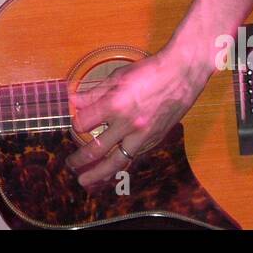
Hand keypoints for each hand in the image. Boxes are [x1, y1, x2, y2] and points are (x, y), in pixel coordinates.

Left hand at [65, 52, 207, 188]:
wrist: (182, 75)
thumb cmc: (149, 71)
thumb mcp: (118, 76)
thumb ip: (94, 93)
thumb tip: (73, 101)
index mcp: (115, 104)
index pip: (83, 123)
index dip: (75, 124)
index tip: (75, 123)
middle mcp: (128, 123)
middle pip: (97, 149)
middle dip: (80, 159)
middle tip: (70, 165)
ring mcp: (142, 134)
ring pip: (117, 161)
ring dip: (98, 174)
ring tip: (86, 181)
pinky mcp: (154, 139)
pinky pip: (134, 157)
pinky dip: (121, 166)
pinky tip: (112, 171)